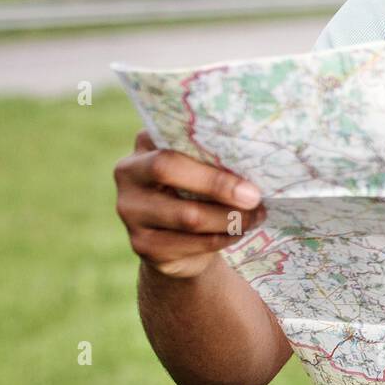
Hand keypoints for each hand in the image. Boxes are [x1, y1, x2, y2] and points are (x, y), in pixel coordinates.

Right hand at [114, 130, 266, 278]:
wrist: (177, 237)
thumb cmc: (197, 188)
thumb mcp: (201, 165)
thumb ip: (214, 157)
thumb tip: (255, 158)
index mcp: (146, 143)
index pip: (172, 139)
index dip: (207, 149)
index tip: (247, 159)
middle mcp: (128, 174)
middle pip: (169, 170)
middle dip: (218, 184)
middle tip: (255, 196)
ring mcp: (131, 211)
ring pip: (187, 215)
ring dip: (230, 217)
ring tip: (256, 215)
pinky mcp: (142, 245)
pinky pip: (190, 242)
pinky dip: (222, 237)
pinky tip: (238, 231)